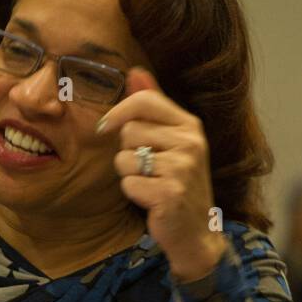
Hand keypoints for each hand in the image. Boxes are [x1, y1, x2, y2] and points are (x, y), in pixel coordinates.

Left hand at [97, 68, 223, 281]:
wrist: (195, 230)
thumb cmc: (177, 182)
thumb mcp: (171, 139)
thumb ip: (153, 105)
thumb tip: (135, 71)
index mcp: (190, 125)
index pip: (143, 101)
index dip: (118, 112)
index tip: (106, 127)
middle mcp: (190, 142)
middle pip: (129, 131)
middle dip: (127, 151)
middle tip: (148, 167)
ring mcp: (182, 168)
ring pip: (124, 158)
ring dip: (129, 174)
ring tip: (151, 183)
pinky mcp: (170, 193)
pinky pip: (128, 183)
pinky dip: (133, 193)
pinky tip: (151, 200)